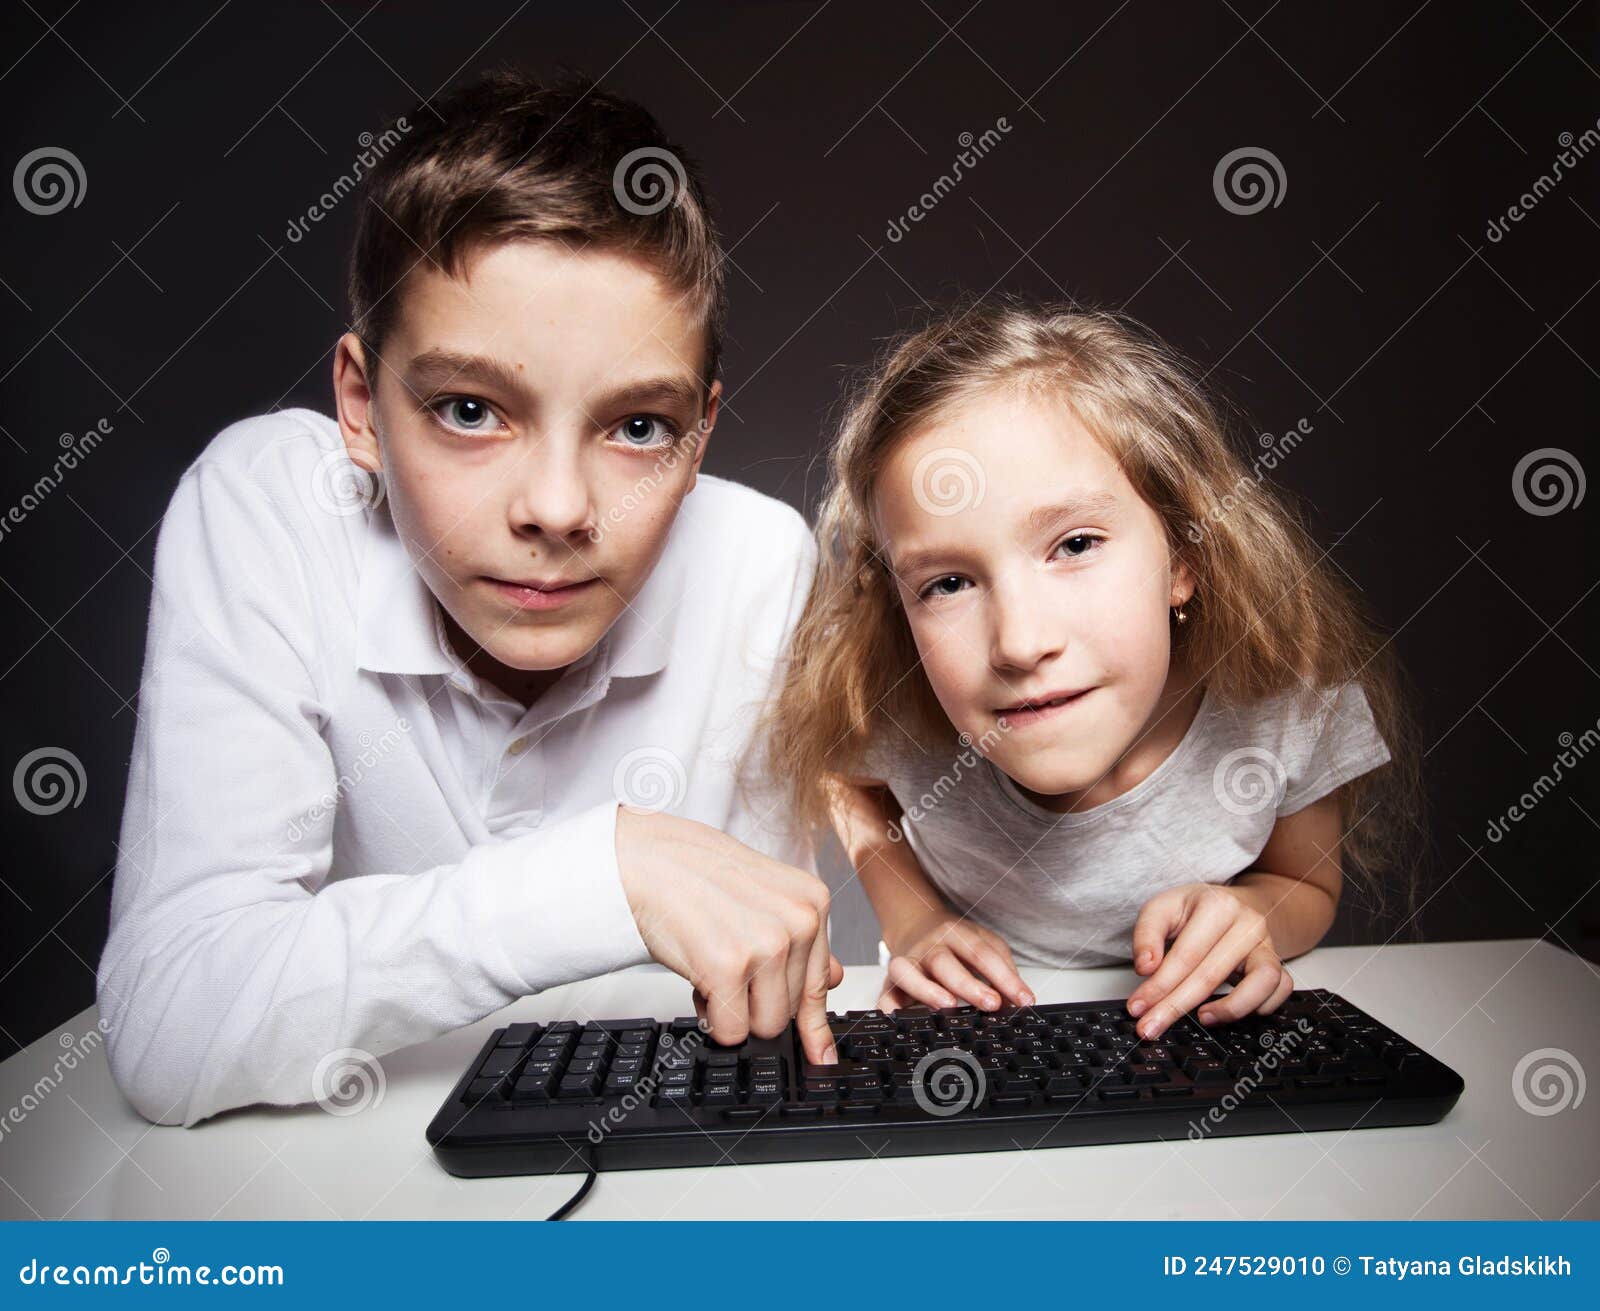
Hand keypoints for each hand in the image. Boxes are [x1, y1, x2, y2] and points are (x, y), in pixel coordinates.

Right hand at [615, 807, 843, 1063]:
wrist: (644, 861)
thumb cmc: (697, 876)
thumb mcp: (765, 896)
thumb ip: (802, 941)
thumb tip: (836, 978)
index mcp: (812, 902)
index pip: (822, 983)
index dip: (814, 1023)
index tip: (821, 1055)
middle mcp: (799, 922)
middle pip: (790, 1010)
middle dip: (754, 1001)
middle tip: (726, 967)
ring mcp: (768, 945)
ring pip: (765, 1025)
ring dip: (733, 1011)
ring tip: (712, 969)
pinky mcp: (730, 967)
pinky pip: (731, 1030)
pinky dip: (710, 1017)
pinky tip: (698, 981)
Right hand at [877, 908, 1032, 1012]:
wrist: (915, 925)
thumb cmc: (955, 942)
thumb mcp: (983, 944)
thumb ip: (1002, 969)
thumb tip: (1018, 1002)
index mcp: (956, 934)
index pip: (982, 954)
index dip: (1005, 977)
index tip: (1024, 999)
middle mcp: (929, 947)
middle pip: (944, 962)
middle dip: (968, 984)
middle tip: (992, 1003)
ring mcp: (907, 962)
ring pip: (908, 972)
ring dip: (927, 989)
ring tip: (949, 1005)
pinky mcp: (890, 981)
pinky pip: (885, 993)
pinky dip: (889, 1007)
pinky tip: (901, 1019)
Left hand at [1125, 883, 1293, 1039]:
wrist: (1230, 903)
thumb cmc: (1192, 910)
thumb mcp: (1162, 908)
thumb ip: (1147, 934)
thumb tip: (1145, 968)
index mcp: (1217, 905)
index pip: (1186, 955)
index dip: (1159, 985)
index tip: (1137, 1008)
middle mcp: (1248, 924)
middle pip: (1212, 974)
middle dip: (1176, 1007)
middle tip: (1151, 1027)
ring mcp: (1267, 944)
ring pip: (1263, 981)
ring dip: (1231, 1008)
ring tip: (1202, 1018)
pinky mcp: (1277, 962)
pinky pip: (1281, 989)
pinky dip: (1262, 1006)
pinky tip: (1231, 1011)